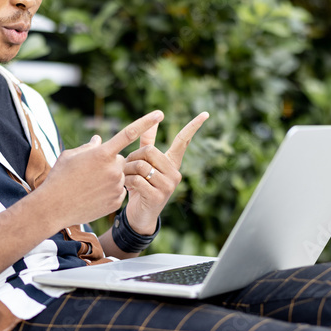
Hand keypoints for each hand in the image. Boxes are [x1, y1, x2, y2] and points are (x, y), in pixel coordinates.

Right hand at [37, 111, 164, 227]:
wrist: (54, 208)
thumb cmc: (59, 178)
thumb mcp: (70, 156)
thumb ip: (89, 146)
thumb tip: (99, 139)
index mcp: (102, 153)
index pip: (129, 133)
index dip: (146, 122)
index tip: (159, 114)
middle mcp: (113, 169)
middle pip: (120, 160)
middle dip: (109, 163)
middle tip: (90, 173)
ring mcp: (116, 186)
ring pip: (119, 176)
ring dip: (108, 178)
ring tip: (89, 186)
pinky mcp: (117, 201)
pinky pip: (118, 191)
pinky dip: (108, 192)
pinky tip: (93, 197)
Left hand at [122, 112, 209, 233]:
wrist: (139, 216)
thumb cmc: (142, 186)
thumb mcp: (145, 164)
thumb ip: (148, 143)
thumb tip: (152, 120)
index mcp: (172, 163)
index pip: (183, 141)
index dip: (192, 127)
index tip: (205, 114)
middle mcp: (175, 173)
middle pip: (149, 151)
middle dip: (133, 157)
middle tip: (126, 166)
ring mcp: (168, 186)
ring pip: (142, 166)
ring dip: (127, 170)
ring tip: (125, 177)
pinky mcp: (158, 197)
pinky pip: (138, 180)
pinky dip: (127, 182)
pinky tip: (126, 187)